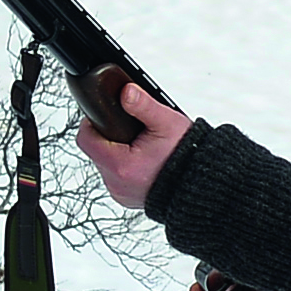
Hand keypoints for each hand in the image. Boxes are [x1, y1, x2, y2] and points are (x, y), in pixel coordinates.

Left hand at [76, 82, 192, 214]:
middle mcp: (117, 184)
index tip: (106, 114)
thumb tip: (126, 91)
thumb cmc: (188, 158)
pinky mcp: (128, 199)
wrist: (204, 186)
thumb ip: (143, 105)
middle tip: (132, 130)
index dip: (92, 122)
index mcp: (121, 166)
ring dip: (118, 152)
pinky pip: (117, 178)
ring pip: (106, 165)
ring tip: (141, 145)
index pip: (86, 139)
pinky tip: (143, 160)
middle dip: (110, 137)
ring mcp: (121, 194)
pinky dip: (126, 167)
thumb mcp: (166, 123)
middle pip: (97, 151)